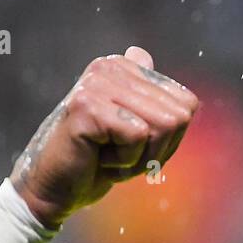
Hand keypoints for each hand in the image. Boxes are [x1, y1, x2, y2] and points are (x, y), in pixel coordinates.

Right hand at [9, 45, 198, 227]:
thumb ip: (148, 98)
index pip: (186, 104)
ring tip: (108, 156)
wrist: (56, 189)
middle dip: (157, 151)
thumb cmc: (97, 162)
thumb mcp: (134, 130)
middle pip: (178, 116)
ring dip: (140, 157)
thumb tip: (142, 53)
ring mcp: (96, 85)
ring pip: (161, 126)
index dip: (169, 139)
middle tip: (120, 156)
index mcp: (124, 68)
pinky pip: (137, 137)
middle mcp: (109, 67)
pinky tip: (97, 158)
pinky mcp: (87, 107)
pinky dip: (123, 161)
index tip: (135, 146)